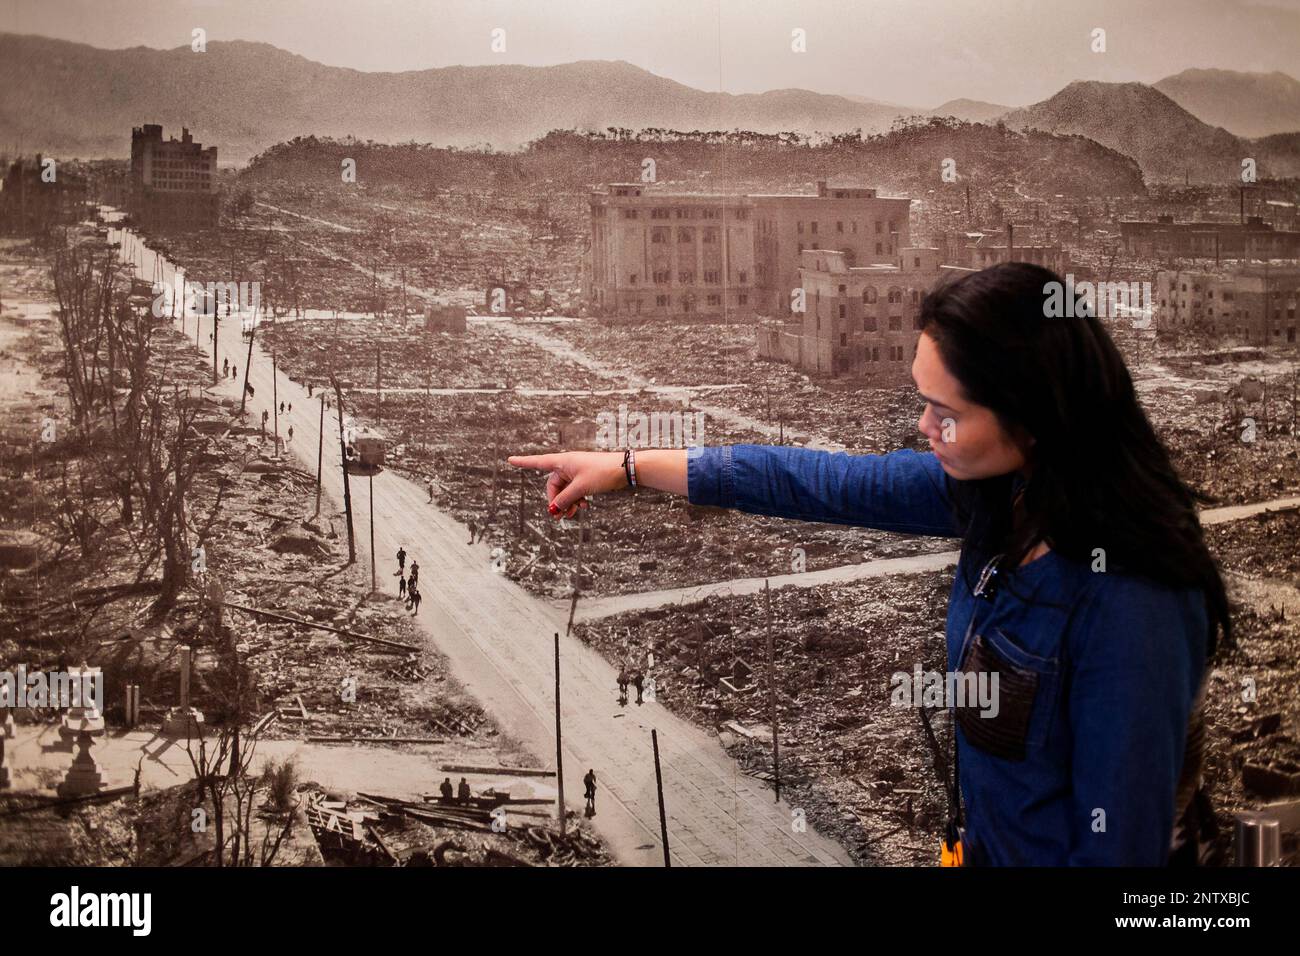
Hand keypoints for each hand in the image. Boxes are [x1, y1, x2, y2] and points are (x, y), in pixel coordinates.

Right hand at [507, 451, 625, 518]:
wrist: (625, 469)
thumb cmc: (602, 472)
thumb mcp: (581, 488)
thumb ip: (565, 499)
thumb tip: (553, 509)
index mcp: (563, 461)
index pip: (538, 462)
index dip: (523, 463)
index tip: (510, 460)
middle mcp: (567, 465)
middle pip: (553, 485)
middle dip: (556, 501)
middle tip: (561, 517)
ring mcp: (577, 471)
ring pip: (564, 490)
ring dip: (567, 503)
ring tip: (574, 514)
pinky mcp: (585, 477)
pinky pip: (574, 490)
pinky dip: (576, 499)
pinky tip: (583, 507)